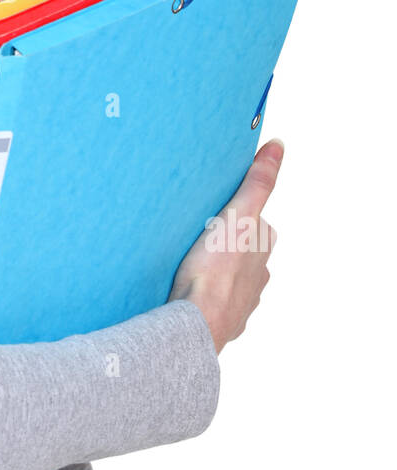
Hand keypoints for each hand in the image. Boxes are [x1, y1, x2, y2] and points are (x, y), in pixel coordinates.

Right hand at [168, 139, 284, 353]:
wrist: (195, 323)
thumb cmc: (215, 270)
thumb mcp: (238, 215)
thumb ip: (258, 183)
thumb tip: (278, 146)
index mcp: (262, 251)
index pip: (260, 227)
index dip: (242, 218)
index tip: (221, 212)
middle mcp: (258, 279)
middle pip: (246, 255)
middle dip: (229, 247)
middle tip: (202, 237)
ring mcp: (241, 304)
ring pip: (232, 283)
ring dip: (218, 275)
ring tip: (193, 266)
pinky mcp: (221, 324)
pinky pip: (215, 306)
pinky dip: (206, 298)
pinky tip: (190, 295)